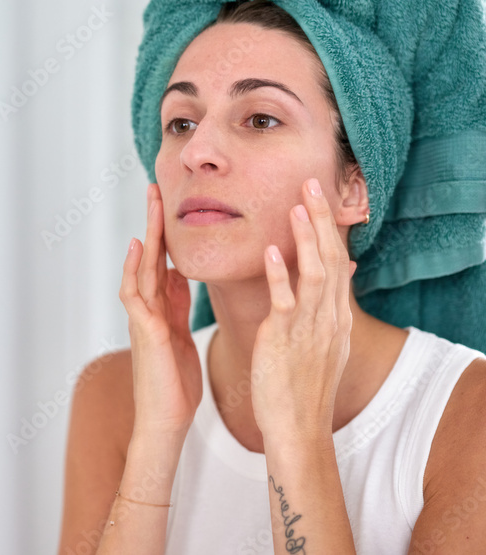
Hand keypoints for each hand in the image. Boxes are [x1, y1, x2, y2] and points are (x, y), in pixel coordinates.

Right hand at [119, 183, 201, 439]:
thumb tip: (176, 274)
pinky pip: (135, 294)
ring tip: (151, 204)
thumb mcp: (181, 335)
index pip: (163, 260)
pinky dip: (135, 270)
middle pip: (150, 255)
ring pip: (142, 266)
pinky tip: (139, 248)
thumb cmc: (175, 384)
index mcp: (162, 308)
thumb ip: (176, 305)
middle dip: (154, 222)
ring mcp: (142, 318)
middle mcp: (148, 307)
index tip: (170, 204)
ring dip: (147, 234)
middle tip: (156, 187)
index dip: (166, 232)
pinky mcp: (144, 331)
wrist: (166, 421)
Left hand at [250, 178, 356, 442]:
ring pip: (314, 274)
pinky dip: (279, 274)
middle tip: (313, 183)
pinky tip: (270, 250)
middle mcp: (328, 316)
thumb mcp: (322, 341)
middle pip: (331, 258)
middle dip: (323, 220)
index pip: (337, 259)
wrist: (297, 426)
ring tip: (296, 207)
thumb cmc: (302, 384)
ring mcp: (309, 327)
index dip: (330, 226)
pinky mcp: (285, 339)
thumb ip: (325, 306)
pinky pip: (285, 301)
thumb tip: (337, 275)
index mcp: (334, 315)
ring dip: (306, 238)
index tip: (320, 195)